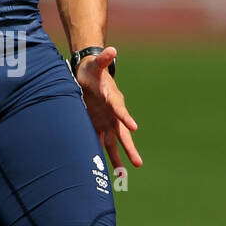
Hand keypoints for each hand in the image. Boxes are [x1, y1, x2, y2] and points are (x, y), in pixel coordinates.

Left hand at [75, 46, 141, 170]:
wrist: (88, 76)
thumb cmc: (91, 71)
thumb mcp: (94, 65)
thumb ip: (102, 59)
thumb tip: (111, 49)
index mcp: (113, 99)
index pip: (120, 110)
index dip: (126, 118)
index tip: (133, 128)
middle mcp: (112, 115)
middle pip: (122, 134)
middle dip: (129, 149)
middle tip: (138, 163)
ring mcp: (105, 122)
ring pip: (113, 143)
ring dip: (117, 158)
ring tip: (122, 176)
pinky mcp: (96, 126)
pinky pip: (99, 143)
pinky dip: (100, 156)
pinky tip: (103, 170)